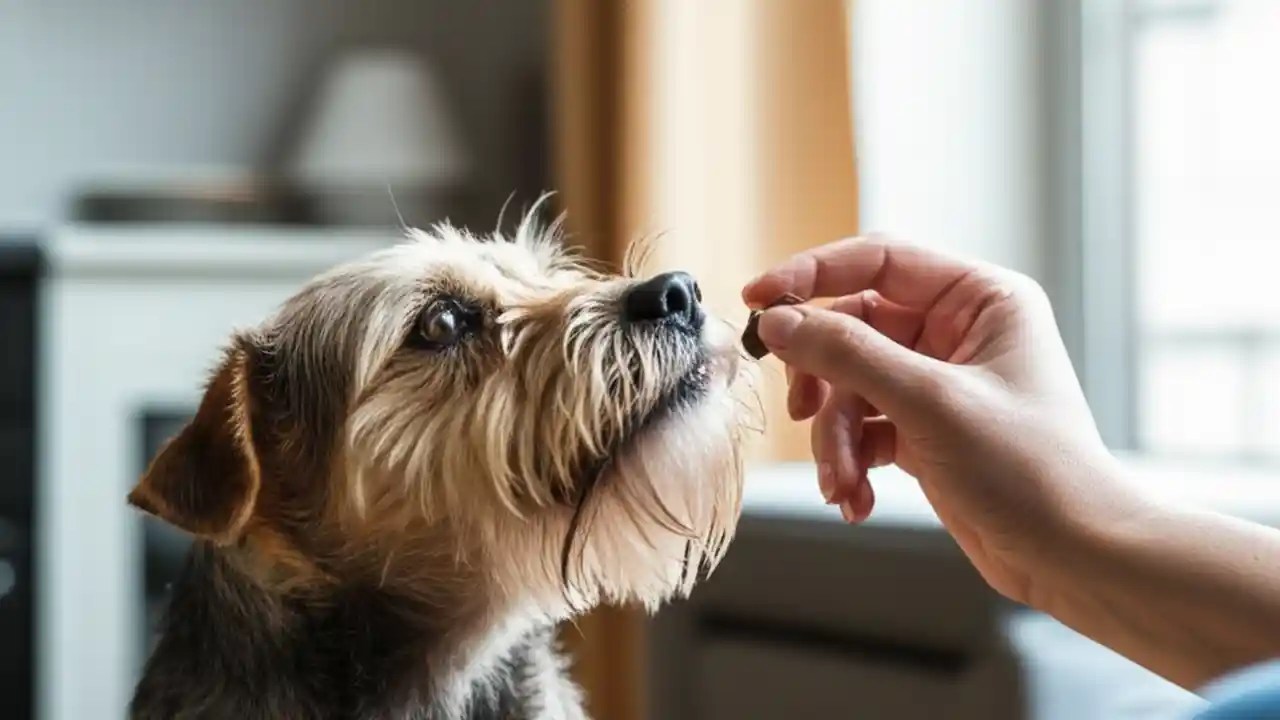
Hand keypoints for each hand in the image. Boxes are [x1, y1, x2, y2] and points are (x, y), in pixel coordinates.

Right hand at [743, 236, 1140, 604]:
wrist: (1072, 556)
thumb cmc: (1032, 470)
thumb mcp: (930, 402)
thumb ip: (847, 354)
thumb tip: (779, 322)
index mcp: (980, 298)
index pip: (878, 260)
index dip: (811, 274)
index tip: (759, 299)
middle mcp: (958, 331)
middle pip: (852, 328)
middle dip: (825, 382)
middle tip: (800, 412)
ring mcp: (937, 382)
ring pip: (849, 385)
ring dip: (834, 437)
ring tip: (840, 482)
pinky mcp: (923, 428)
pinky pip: (861, 427)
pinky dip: (850, 461)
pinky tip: (855, 500)